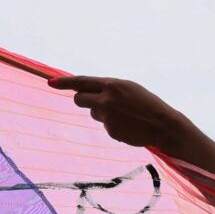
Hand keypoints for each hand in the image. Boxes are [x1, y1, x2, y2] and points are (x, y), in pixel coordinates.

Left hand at [49, 76, 192, 150]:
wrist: (164, 125)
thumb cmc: (147, 104)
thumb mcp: (128, 88)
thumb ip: (108, 88)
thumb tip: (85, 91)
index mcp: (112, 85)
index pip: (82, 82)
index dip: (64, 82)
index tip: (50, 82)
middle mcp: (107, 100)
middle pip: (80, 99)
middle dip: (84, 100)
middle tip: (98, 103)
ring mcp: (108, 117)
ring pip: (94, 113)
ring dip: (103, 113)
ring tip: (124, 115)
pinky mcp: (111, 131)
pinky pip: (105, 126)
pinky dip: (113, 125)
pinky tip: (128, 125)